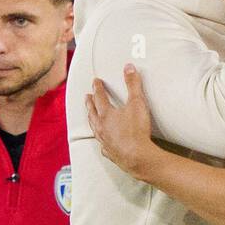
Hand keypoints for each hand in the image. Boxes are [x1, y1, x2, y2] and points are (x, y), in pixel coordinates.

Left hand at [86, 63, 159, 179]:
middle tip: (87, 97)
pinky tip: (103, 143)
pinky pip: (103, 145)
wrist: (137, 156)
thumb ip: (133, 84)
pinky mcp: (110, 152)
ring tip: (91, 116)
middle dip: (90, 103)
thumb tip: (129, 67)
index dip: (97, 87)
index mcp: (106, 114)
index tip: (95, 81)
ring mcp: (104, 141)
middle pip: (93, 112)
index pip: (99, 96)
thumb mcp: (137, 103)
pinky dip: (102, 141)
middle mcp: (102, 127)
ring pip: (94, 128)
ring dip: (92, 120)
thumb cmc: (136, 130)